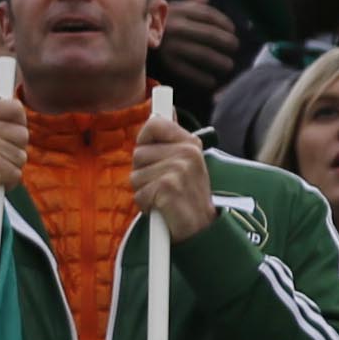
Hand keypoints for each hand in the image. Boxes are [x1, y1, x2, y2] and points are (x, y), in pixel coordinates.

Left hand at [131, 107, 219, 241]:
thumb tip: (164, 110)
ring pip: (135, 175)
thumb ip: (171, 137)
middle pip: (138, 153)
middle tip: (163, 184)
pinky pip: (139, 193)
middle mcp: (187, 153)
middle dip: (143, 171)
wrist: (203, 229)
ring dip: (144, 190)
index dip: (145, 140)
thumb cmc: (188, 195)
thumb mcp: (186, 161)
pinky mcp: (168, 187)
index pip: (154, 124)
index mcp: (191, 143)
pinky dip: (146, 205)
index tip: (153, 155)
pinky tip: (163, 208)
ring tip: (164, 197)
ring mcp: (178, 170)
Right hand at [151, 0, 247, 99]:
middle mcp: (175, 26)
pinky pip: (187, 70)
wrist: (125, 34)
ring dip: (218, 61)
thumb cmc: (154, 22)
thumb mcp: (169, 9)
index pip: (208, 15)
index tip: (233, 30)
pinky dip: (200, 78)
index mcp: (178, 11)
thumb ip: (189, 4)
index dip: (224, 22)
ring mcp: (169, 44)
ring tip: (228, 65)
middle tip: (235, 47)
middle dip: (226, 42)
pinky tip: (211, 81)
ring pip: (201, 53)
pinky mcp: (164, 60)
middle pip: (209, 34)